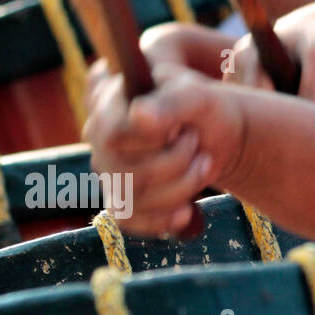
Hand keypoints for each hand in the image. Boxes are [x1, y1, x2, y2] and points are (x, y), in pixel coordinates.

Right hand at [83, 59, 240, 234]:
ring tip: (202, 164)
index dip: (148, 140)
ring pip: (129, 198)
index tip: (178, 128)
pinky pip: (129, 220)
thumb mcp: (196, 95)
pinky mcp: (118, 197)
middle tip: (196, 141)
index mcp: (108, 97)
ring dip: (179, 187)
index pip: (112, 133)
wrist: (217, 134)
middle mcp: (97, 133)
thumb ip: (170, 102)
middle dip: (175, 162)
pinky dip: (162, 219)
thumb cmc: (201, 107)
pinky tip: (187, 209)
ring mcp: (106, 167)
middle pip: (123, 170)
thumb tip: (138, 116)